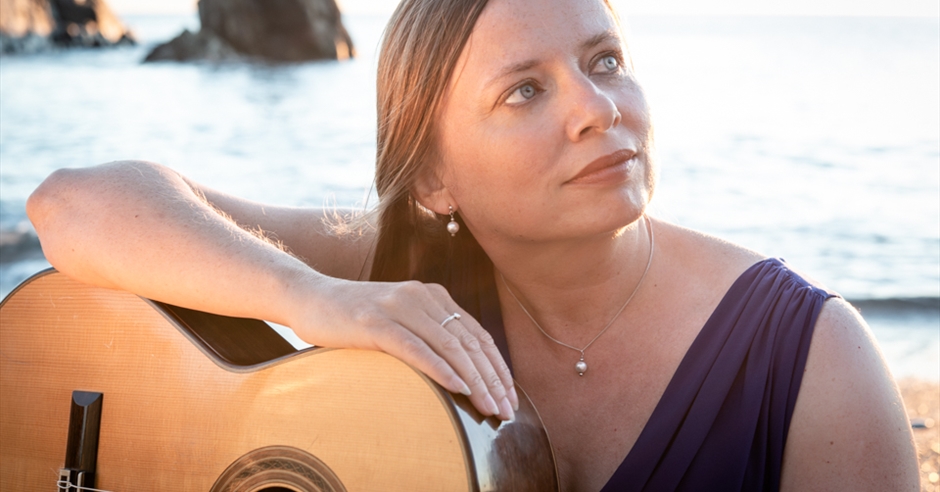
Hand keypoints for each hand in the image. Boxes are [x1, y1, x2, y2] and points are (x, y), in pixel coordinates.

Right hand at [287, 274, 518, 420]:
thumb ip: (429, 335)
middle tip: (505, 410)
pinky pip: (415, 347)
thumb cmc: (356, 318)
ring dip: (474, 380)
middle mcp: (421, 296)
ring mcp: (397, 307)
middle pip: (468, 342)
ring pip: (448, 346)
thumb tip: (464, 371)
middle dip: (492, 379)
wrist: (310, 297)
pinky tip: (458, 388)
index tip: (510, 397)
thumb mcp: (401, 321)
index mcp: (433, 296)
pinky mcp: (374, 322)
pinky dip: (440, 369)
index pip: (477, 334)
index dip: (497, 367)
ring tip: (489, 406)